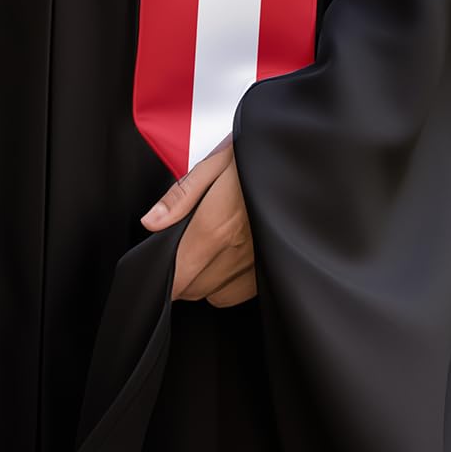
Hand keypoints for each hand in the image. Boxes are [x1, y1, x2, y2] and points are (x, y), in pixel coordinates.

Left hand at [140, 133, 257, 305]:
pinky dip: (227, 285)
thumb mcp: (214, 163)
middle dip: (180, 275)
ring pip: (215, 295)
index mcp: (218, 223)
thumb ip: (180, 196)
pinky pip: (240, 294)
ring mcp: (258, 263)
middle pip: (193, 287)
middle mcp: (239, 250)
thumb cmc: (257, 156)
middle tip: (180, 250)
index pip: (180, 270)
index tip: (156, 267)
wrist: (300, 158)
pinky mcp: (272, 269)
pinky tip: (227, 261)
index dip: (164, 277)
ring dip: (203, 282)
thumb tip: (151, 222)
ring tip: (204, 253)